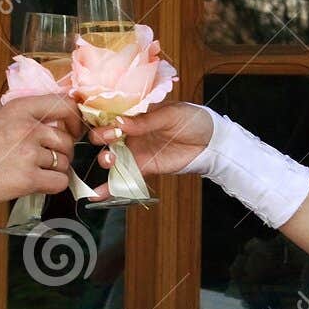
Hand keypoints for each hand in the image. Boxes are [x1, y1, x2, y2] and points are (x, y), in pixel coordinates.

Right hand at [0, 92, 81, 203]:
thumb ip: (16, 108)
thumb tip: (40, 106)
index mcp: (20, 109)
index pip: (64, 104)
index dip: (75, 119)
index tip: (73, 129)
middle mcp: (28, 128)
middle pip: (66, 141)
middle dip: (62, 152)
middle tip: (48, 159)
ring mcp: (30, 153)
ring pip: (64, 162)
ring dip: (55, 169)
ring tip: (36, 171)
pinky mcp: (29, 178)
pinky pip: (59, 181)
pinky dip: (54, 184)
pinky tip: (39, 183)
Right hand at [85, 102, 212, 200]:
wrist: (211, 142)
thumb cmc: (193, 120)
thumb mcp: (171, 114)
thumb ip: (146, 120)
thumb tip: (120, 122)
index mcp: (136, 113)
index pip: (111, 112)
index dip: (101, 116)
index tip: (102, 118)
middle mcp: (131, 131)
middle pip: (106, 135)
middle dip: (100, 136)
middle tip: (111, 136)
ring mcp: (136, 150)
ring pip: (111, 156)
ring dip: (105, 159)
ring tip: (111, 159)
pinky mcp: (143, 168)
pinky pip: (124, 177)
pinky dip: (110, 187)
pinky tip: (97, 195)